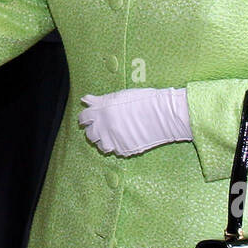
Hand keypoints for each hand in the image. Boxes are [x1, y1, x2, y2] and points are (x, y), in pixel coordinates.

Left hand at [78, 87, 192, 156]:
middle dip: (93, 130)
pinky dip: (116, 146)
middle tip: (102, 126)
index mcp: (102, 111)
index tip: (88, 118)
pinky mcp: (123, 150)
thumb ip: (100, 100)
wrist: (164, 114)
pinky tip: (124, 138)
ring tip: (112, 134)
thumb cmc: (144, 101)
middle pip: (89, 134)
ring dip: (103, 140)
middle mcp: (105, 127)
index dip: (85, 118)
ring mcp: (114, 140)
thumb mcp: (119, 95)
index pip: (83, 118)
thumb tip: (85, 100)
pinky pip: (114, 151)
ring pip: (99, 145)